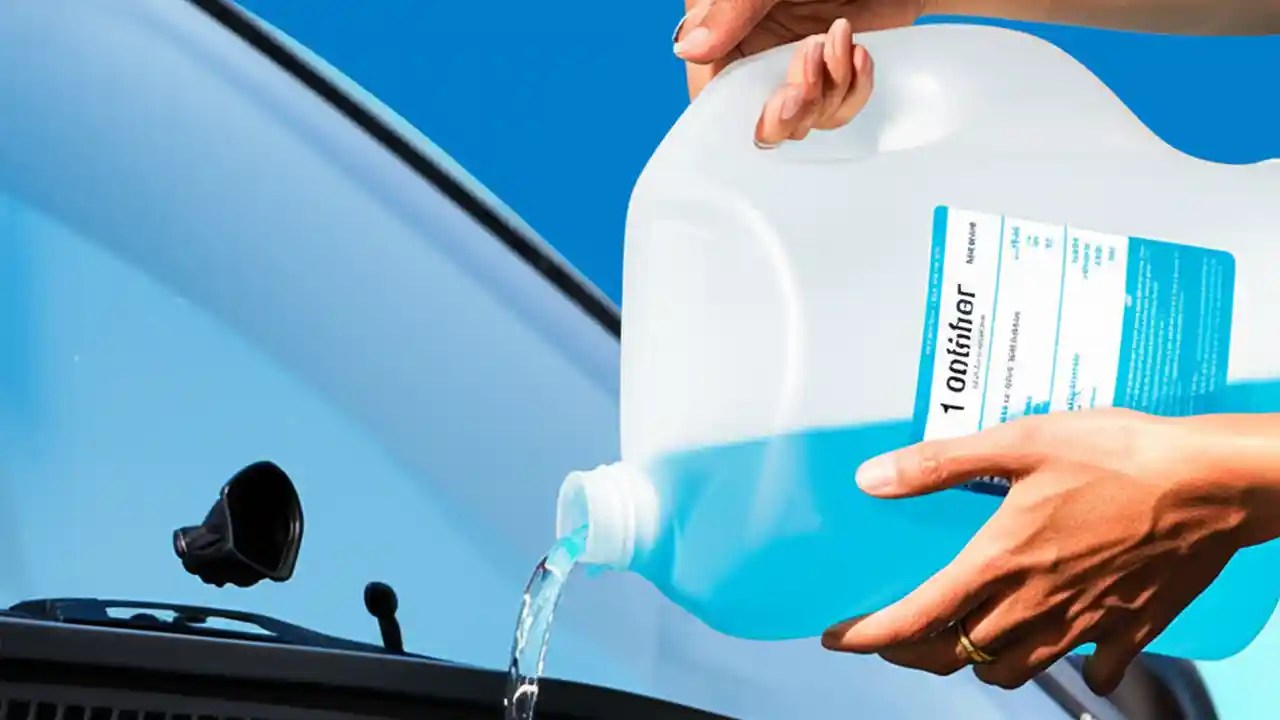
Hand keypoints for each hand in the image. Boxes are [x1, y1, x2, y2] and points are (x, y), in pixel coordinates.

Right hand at [674, 0, 925, 146]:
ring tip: (840, 34)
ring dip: (829, 89)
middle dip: (792, 110)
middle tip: (809, 70)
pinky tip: (859, 50)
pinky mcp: (836, 69)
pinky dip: (854, 89)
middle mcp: (756, 52)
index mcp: (723, 28)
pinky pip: (839, 108)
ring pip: (805, 120)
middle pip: (761, 121)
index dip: (740, 112)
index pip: (713, 92)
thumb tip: (688, 50)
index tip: (776, 101)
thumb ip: (730, 11)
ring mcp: (797, 63)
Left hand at [820, 408, 1265, 694]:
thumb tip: (872, 479)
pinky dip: (1068, 666)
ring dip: (978, 660)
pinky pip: (1091, 670)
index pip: (916, 618)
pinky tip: (1063, 645)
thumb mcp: (1019, 442)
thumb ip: (940, 464)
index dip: (870, 636)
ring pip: (1012, 670)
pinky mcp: (1130, 629)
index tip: (838, 639)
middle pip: (956, 653)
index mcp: (1000, 562)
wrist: (1212, 483)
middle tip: (895, 634)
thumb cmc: (1117, 455)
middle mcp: (1035, 605)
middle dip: (914, 651)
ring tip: (964, 636)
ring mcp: (1084, 624)